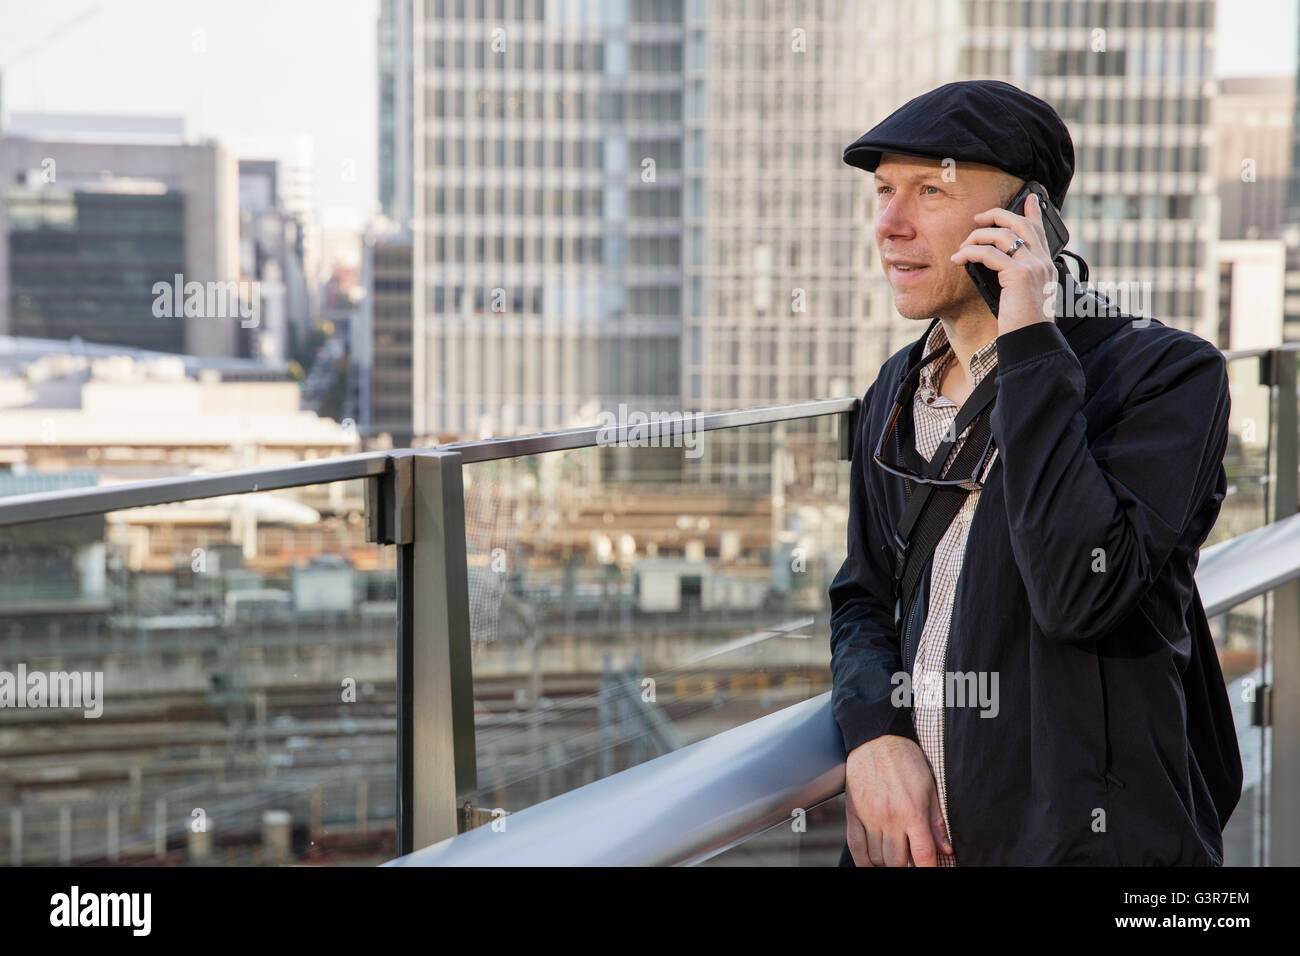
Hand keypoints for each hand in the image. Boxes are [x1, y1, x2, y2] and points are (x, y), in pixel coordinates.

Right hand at [844, 734, 952, 866]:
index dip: (928, 869)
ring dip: (886, 864)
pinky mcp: (853, 813)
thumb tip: (946, 849)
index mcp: (913, 811)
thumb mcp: (930, 788)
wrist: (876, 740)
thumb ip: (937, 822)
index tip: (930, 870)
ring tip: (894, 859)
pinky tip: (872, 864)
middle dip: (906, 867)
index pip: (923, 855)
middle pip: (897, 862)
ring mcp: (869, 816)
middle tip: (910, 860)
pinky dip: (863, 862)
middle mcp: (890, 817)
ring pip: (877, 858)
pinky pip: (855, 847)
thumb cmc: (906, 760)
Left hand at [949, 192, 1058, 334]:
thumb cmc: (1023, 325)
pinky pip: (989, 254)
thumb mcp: (1022, 297)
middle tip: (978, 218)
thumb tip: (995, 265)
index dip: (1034, 211)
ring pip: (1002, 235)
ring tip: (962, 247)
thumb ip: (1016, 279)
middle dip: (997, 215)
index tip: (1031, 197)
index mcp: (1047, 267)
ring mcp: (1033, 267)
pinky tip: (958, 259)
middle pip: (1021, 224)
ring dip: (977, 236)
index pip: (1041, 231)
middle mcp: (1043, 262)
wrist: (1030, 342)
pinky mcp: (1019, 275)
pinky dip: (970, 252)